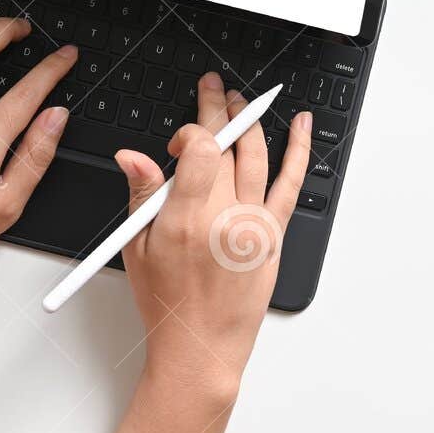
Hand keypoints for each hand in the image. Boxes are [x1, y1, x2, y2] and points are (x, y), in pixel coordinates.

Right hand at [114, 72, 312, 397]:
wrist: (203, 345)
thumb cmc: (169, 304)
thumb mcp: (137, 250)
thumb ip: (141, 196)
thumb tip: (132, 156)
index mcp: (186, 220)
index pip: (201, 150)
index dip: (190, 132)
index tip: (178, 143)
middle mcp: (224, 219)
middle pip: (228, 144)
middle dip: (218, 107)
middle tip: (212, 86)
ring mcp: (254, 225)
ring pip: (257, 154)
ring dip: (248, 120)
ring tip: (239, 99)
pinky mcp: (274, 234)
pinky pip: (291, 182)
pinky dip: (299, 149)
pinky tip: (301, 124)